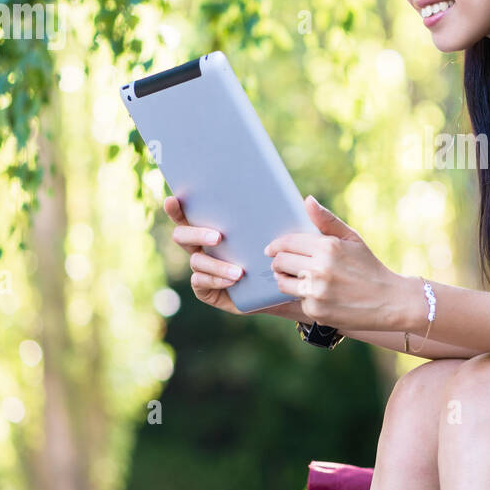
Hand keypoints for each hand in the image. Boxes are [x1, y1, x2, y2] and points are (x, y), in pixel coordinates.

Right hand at [163, 194, 314, 322]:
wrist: (297, 291)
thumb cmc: (298, 257)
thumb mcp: (308, 238)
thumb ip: (312, 219)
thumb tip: (307, 199)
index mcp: (222, 224)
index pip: (193, 210)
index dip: (179, 206)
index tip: (176, 198)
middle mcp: (208, 244)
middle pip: (184, 234)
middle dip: (195, 233)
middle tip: (218, 236)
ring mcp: (208, 267)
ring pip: (196, 260)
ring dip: (213, 264)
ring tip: (238, 271)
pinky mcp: (212, 290)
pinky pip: (201, 284)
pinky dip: (214, 281)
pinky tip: (232, 281)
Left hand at [265, 195, 407, 330]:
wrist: (390, 301)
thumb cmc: (369, 266)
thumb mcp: (352, 238)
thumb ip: (327, 220)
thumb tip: (307, 200)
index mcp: (328, 247)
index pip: (287, 243)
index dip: (276, 246)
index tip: (272, 249)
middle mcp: (320, 269)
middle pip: (280, 262)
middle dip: (279, 262)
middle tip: (284, 265)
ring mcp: (317, 291)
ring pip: (282, 283)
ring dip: (285, 280)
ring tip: (298, 279)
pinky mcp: (316, 310)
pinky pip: (297, 300)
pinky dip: (303, 297)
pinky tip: (319, 295)